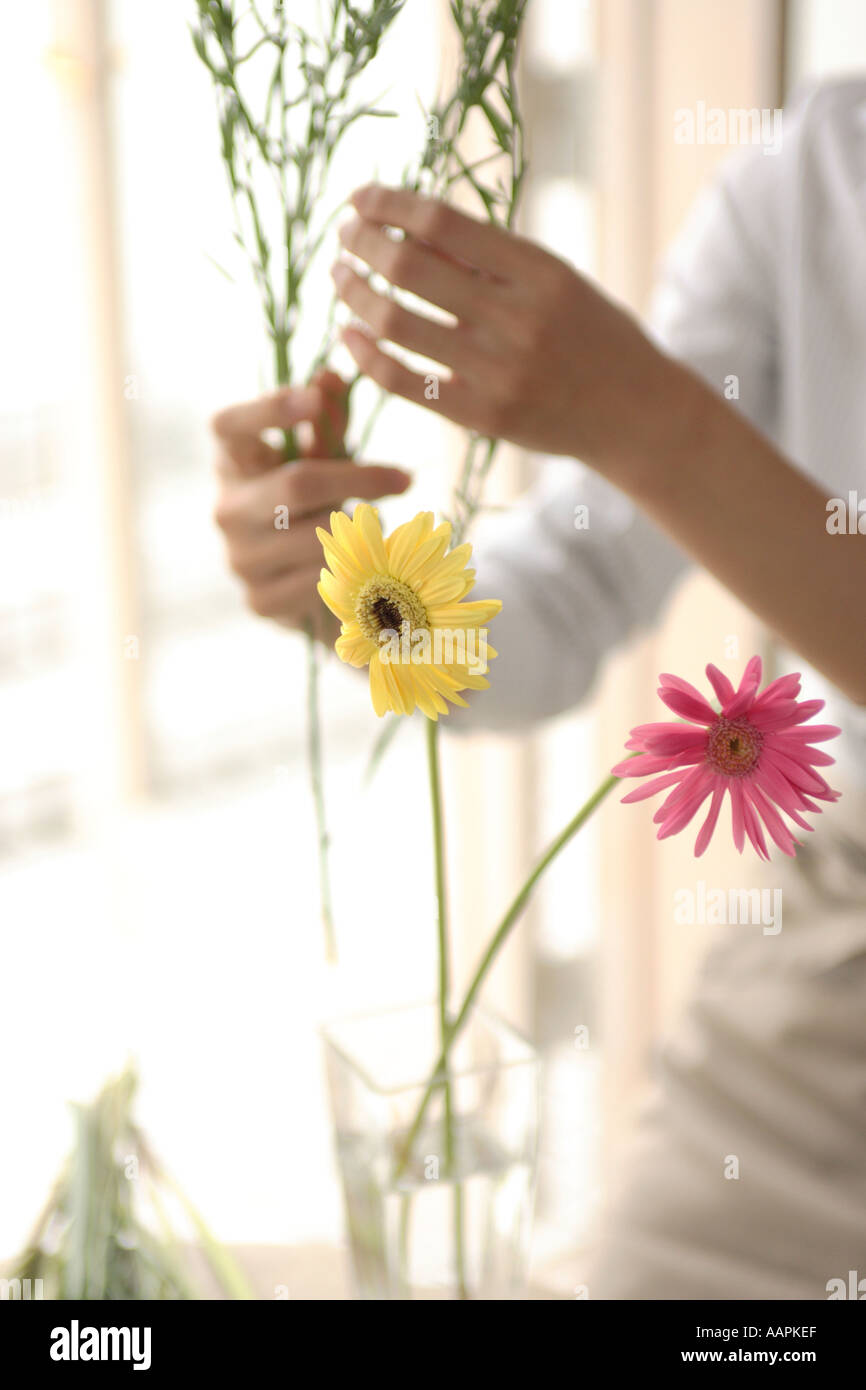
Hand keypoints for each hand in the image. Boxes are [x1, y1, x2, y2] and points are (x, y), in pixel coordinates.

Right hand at [211, 369, 410, 635]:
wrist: (303, 585)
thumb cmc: (314, 503)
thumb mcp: (322, 457)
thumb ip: (326, 420)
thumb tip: (331, 376)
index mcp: (232, 462)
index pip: (227, 426)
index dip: (268, 409)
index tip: (315, 398)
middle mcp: (226, 508)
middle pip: (296, 485)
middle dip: (357, 479)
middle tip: (404, 478)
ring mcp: (239, 558)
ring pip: (319, 536)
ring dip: (358, 532)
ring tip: (372, 531)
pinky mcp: (260, 601)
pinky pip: (323, 579)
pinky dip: (354, 571)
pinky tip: (362, 568)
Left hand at [332, 184, 675, 475]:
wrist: (636, 414)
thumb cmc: (593, 336)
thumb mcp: (556, 281)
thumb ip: (491, 260)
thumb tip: (409, 226)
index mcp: (540, 270)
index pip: (443, 222)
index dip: (389, 204)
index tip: (359, 198)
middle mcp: (519, 318)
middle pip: (409, 266)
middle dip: (362, 243)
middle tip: (343, 235)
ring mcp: (499, 371)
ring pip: (395, 322)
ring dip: (354, 293)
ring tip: (341, 277)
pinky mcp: (483, 416)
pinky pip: (403, 381)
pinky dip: (365, 354)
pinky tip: (348, 334)